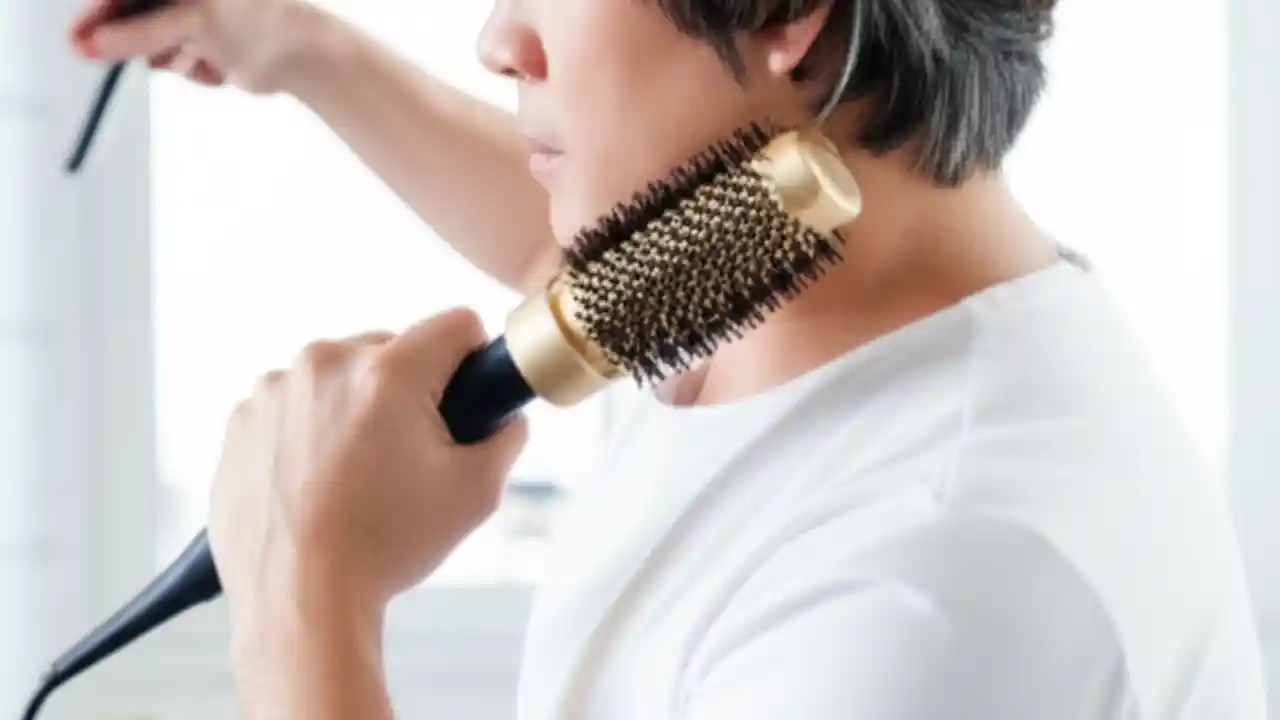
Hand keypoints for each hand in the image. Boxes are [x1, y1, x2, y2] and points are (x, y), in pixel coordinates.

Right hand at [67, 0, 326, 92]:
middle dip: (133, 38)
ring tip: (195, 61)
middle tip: (99, 57)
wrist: (310, 58)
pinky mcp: (219, 46)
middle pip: (143, 16)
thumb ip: (141, 33)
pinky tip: (218, 69)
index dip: (102, 14)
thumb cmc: (264, 24)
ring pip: (165, 41)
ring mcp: (210, 19)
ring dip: (172, 56)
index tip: (79, 37)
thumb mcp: (193, 23)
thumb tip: (98, 42)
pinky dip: (197, 68)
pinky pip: (188, 59)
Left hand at [207, 308, 527, 649]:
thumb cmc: (384, 547)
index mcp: (387, 373)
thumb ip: (506, 436)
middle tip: (407, 456)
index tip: (463, 399)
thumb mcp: (476, 493)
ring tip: (357, 476)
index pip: (456, 325)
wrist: (298, 600)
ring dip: (355, 407)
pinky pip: (294, 404)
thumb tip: (503, 415)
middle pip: (392, 349)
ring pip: (340, 376)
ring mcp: (275, 390)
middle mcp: (325, 364)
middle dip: (408, 391)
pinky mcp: (242, 419)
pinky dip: (310, 430)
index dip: (472, 361)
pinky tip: (318, 481)